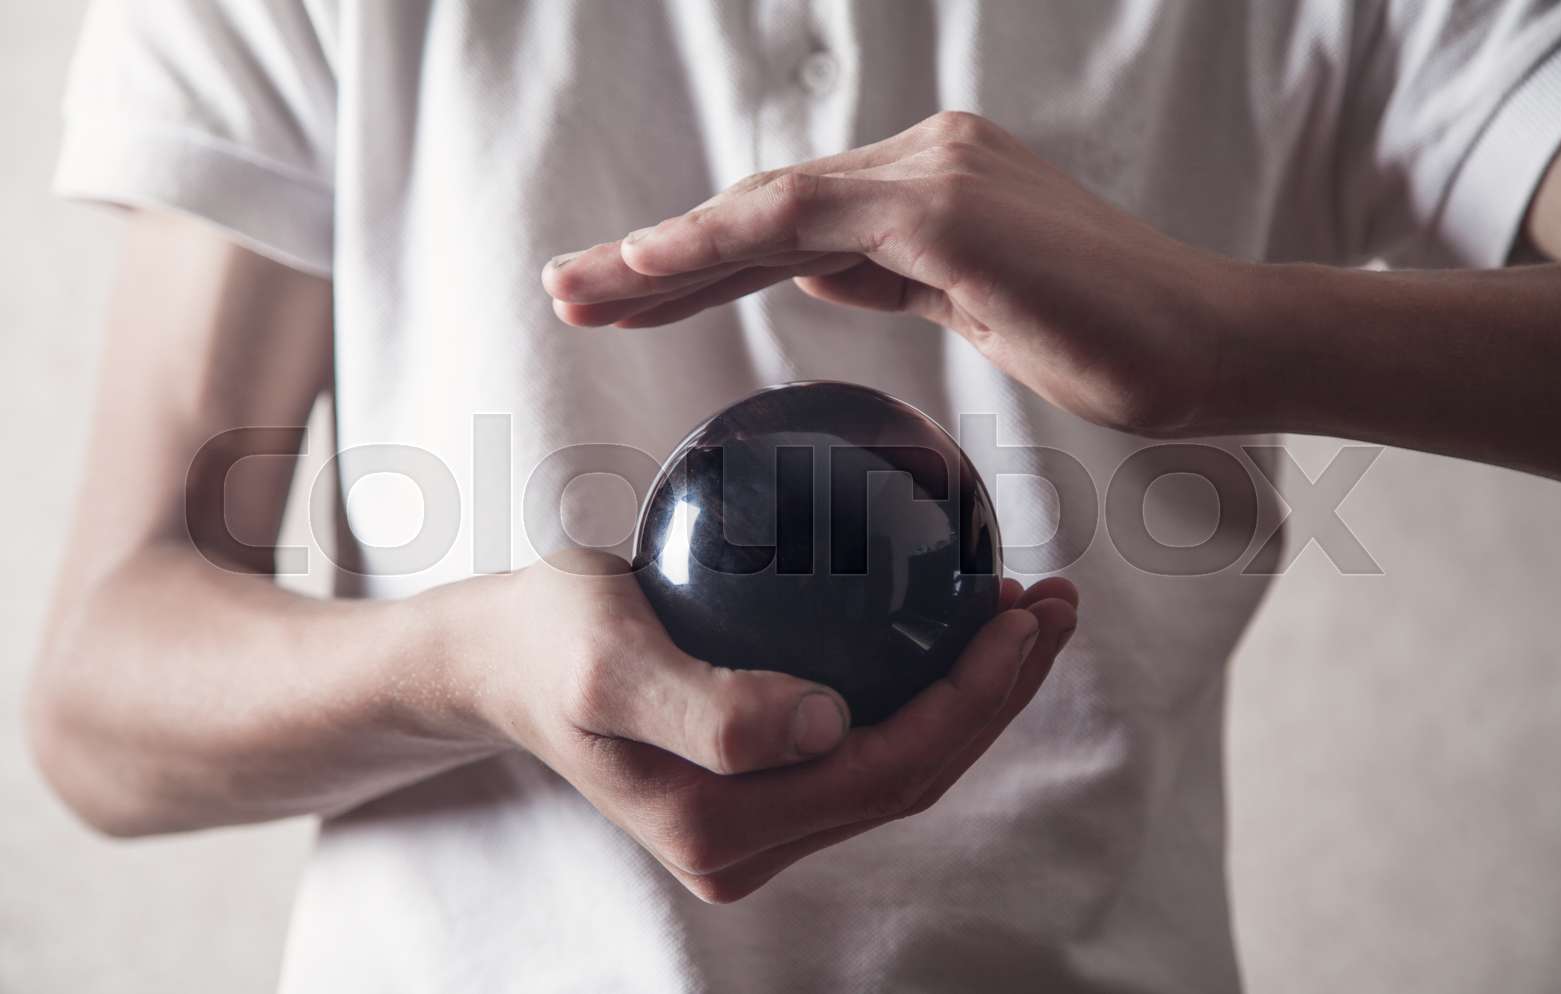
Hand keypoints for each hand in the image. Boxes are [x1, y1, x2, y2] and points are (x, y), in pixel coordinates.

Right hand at [442, 549, 1077, 902]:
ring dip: (975, 691)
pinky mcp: (761, 783)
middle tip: (1052, 602)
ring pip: (900, 762)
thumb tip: (827, 727)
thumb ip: (708, 711)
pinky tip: (949, 620)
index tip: (1018, 612)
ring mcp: (759, 822)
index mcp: (723, 831)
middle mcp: (751, 847)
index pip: (885, 771)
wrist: (498, 660)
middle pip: (913, 775)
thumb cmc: (546, 641)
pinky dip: (924, 682)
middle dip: (998, 695)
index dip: (971, 700)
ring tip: (1024, 607)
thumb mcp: (605, 662)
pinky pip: (868, 739)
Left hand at [543, 111, 1247, 434]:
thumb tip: (812, 271)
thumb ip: (893, 277)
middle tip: (568, 291)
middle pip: (761, 210)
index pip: (790, 227)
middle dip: (656, 259)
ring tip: (576, 293)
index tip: (627, 300)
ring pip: (764, 210)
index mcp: (931, 184)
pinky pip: (801, 225)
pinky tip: (648, 273)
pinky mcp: (945, 208)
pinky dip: (715, 248)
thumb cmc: (1108, 340)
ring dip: (660, 254)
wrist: (1211, 348)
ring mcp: (934, 173)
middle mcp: (925, 158)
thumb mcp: (974, 308)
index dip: (700, 265)